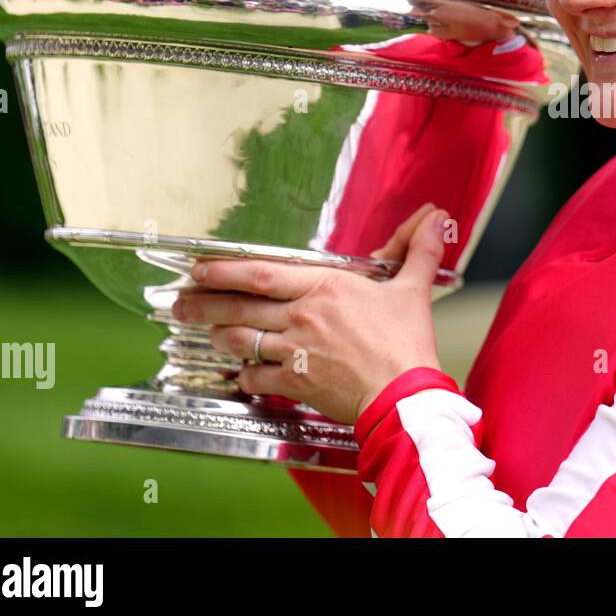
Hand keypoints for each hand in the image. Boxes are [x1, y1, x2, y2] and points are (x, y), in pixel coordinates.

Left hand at [170, 204, 448, 424]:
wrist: (403, 396)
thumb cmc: (406, 343)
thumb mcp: (413, 289)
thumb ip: (419, 251)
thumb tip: (436, 219)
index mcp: (326, 288)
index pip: (263, 272)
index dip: (226, 269)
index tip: (201, 267)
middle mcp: (302, 317)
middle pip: (240, 305)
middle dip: (204, 301)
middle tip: (180, 299)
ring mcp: (294, 352)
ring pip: (241, 340)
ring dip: (219, 335)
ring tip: (205, 331)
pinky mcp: (295, 384)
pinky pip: (256, 377)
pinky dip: (245, 375)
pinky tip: (241, 373)